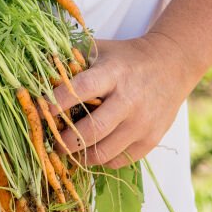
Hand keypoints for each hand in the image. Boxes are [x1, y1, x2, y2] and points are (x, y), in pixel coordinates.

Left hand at [52, 33, 191, 168]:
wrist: (172, 65)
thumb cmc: (127, 58)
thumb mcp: (102, 50)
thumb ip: (73, 60)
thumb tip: (39, 72)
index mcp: (113, 73)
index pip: (83, 89)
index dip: (60, 101)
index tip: (43, 111)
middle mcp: (129, 100)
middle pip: (93, 129)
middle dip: (66, 141)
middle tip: (52, 143)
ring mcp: (142, 122)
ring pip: (104, 152)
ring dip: (81, 156)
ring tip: (70, 151)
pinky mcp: (151, 139)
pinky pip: (120, 160)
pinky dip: (102, 160)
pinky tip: (93, 151)